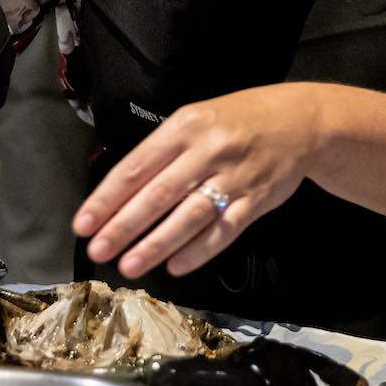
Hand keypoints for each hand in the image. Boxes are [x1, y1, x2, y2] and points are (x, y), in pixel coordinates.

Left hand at [73, 84, 321, 277]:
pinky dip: (199, 250)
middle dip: (123, 226)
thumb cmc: (238, 121)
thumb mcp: (197, 119)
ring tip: (129, 266)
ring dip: (156, 244)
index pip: (136, 166)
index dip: (107, 198)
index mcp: (185, 126)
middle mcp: (207, 150)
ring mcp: (234, 177)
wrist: (301, 122)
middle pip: (158, 194)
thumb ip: (163, 151)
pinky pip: (224, 229)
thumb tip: (121, 193)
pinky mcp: (256, 200)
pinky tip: (176, 266)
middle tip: (98, 251)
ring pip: (189, 216)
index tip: (84, 224)